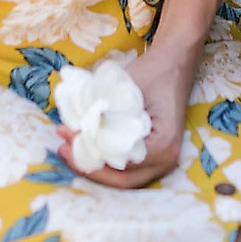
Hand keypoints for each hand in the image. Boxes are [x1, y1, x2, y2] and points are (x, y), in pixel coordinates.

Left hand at [57, 49, 186, 187]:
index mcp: (162, 144)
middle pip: (121, 181)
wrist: (176, 60)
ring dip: (95, 165)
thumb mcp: (126, 88)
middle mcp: (166, 159)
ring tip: (69, 148)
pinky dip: (106, 160)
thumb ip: (102, 111)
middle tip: (64, 149)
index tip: (67, 137)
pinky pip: (127, 167)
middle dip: (89, 167)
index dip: (90, 155)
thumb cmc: (154, 71)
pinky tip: (88, 146)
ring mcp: (163, 159)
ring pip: (123, 177)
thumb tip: (71, 129)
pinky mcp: (156, 154)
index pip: (120, 164)